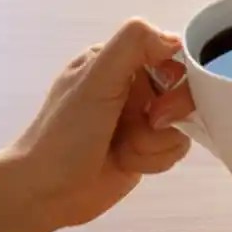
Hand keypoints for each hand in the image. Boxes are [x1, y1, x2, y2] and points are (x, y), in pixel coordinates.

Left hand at [9, 18, 195, 228]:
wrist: (47, 192)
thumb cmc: (65, 135)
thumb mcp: (95, 80)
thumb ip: (133, 46)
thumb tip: (174, 39)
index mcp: (115, 61)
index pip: (170, 54)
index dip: (177, 77)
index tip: (159, 96)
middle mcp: (130, 87)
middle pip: (183, 91)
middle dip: (169, 114)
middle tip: (149, 123)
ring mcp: (139, 120)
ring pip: (183, 124)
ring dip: (156, 143)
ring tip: (125, 150)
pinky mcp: (147, 149)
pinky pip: (176, 148)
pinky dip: (155, 160)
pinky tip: (128, 163)